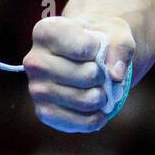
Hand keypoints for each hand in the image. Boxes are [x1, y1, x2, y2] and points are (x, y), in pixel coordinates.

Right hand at [23, 15, 135, 132]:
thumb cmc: (100, 40)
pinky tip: (98, 108)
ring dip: (103, 96)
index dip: (101, 49)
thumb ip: (120, 48)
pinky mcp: (44, 112)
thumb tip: (115, 76)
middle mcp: (34, 61)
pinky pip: (80, 123)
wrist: (88, 55)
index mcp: (46, 32)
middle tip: (100, 71)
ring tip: (100, 87)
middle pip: (88, 75)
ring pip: (86, 100)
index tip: (96, 45)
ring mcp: (36, 89)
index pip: (86, 48)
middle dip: (104, 75)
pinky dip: (98, 117)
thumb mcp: (116, 32)